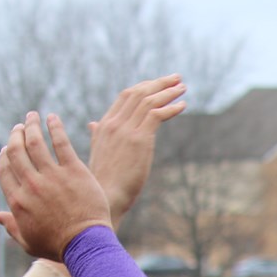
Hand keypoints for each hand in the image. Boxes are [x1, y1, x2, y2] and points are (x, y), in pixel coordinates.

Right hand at [0, 111, 112, 261]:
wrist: (86, 244)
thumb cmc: (58, 247)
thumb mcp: (29, 242)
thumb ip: (12, 227)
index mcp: (18, 200)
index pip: (5, 170)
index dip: (4, 156)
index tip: (7, 148)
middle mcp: (31, 184)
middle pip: (16, 152)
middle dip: (15, 136)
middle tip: (19, 127)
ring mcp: (52, 176)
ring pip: (35, 143)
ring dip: (31, 126)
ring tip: (32, 116)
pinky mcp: (74, 171)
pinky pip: (61, 143)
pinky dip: (55, 127)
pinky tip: (52, 118)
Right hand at [88, 75, 188, 225]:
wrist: (105, 198)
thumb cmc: (103, 181)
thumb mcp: (98, 153)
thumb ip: (98, 135)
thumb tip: (93, 124)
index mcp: (105, 125)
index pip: (125, 97)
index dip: (144, 87)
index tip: (158, 83)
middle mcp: (114, 124)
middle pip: (138, 93)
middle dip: (158, 83)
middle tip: (176, 78)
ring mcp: (126, 131)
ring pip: (149, 101)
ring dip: (168, 92)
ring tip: (182, 87)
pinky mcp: (139, 140)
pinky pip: (157, 115)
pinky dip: (171, 108)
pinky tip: (182, 105)